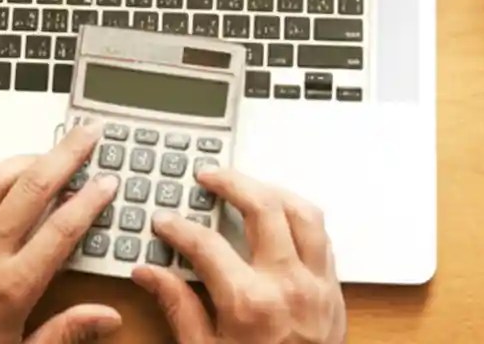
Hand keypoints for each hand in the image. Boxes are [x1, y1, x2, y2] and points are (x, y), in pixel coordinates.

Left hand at [0, 122, 120, 343]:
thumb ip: (66, 331)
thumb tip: (107, 317)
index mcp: (11, 287)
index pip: (61, 228)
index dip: (90, 199)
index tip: (108, 181)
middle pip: (32, 187)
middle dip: (66, 154)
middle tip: (88, 134)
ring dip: (27, 157)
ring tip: (51, 148)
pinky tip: (8, 173)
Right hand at [132, 168, 345, 343]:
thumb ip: (178, 308)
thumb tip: (149, 274)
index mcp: (250, 303)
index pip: (205, 243)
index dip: (178, 227)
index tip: (165, 222)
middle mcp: (288, 285)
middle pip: (262, 206)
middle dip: (232, 182)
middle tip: (208, 176)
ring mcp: (317, 284)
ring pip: (303, 212)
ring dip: (273, 190)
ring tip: (248, 185)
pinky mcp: (334, 290)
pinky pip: (322, 236)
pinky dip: (300, 216)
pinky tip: (281, 216)